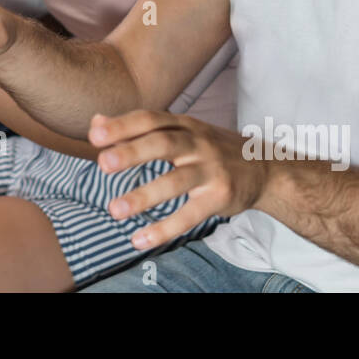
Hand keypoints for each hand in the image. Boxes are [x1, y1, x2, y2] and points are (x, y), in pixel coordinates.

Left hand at [90, 111, 270, 249]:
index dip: (123, 125)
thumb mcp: (180, 130)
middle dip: (132, 152)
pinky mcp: (220, 196)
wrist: (265, 168)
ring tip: (114, 210)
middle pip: (164, 143)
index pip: (151, 119)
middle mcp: (198, 143)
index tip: (93, 134)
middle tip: (102, 164)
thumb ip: (138, 127)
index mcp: (184, 124)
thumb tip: (95, 121)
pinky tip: (140, 239)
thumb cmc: (211, 148)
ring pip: (176, 181)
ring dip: (144, 195)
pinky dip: (165, 228)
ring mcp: (211, 170)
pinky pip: (190, 214)